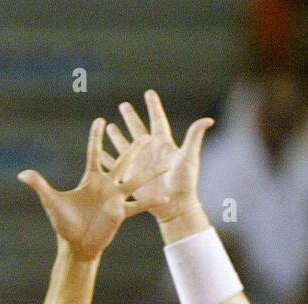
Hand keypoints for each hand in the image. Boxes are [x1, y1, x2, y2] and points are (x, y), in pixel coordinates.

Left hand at [19, 118, 166, 260]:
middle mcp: (106, 185)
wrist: (76, 245)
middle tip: (146, 136)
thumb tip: (21, 173)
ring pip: (135, 181)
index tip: (100, 120)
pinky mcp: (121, 212)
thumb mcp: (52, 202)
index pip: (94, 153)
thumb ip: (40, 185)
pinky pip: (138, 206)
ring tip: (166, 163)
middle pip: (122, 162)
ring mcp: (115, 198)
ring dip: (150, 173)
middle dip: (134, 149)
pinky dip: (151, 203)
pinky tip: (166, 198)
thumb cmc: (64, 223)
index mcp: (90, 179)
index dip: (95, 137)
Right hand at [103, 90, 212, 225]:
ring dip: (116, 136)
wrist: (174, 206)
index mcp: (163, 144)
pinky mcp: (131, 177)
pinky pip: (115, 165)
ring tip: (108, 126)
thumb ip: (194, 137)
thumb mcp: (189, 157)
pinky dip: (107, 158)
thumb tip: (208, 119)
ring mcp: (139, 164)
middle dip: (130, 117)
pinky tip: (99, 152)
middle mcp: (149, 152)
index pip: (157, 120)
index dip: (153, 106)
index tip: (148, 92)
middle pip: (137, 130)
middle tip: (122, 104)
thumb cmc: (184, 182)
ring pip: (124, 146)